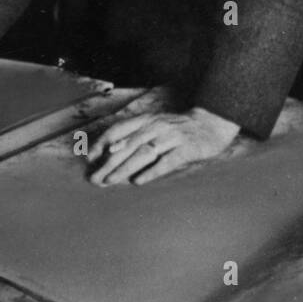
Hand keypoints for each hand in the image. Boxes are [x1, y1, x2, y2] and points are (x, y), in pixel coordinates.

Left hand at [87, 108, 238, 185]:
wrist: (213, 122)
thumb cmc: (179, 128)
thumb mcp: (156, 125)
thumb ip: (136, 135)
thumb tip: (109, 152)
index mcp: (147, 119)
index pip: (118, 130)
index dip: (102, 143)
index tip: (89, 159)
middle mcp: (156, 126)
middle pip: (127, 145)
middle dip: (108, 163)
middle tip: (94, 178)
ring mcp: (172, 137)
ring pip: (143, 153)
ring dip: (124, 168)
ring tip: (109, 181)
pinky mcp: (186, 149)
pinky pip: (166, 161)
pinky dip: (151, 171)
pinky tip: (138, 182)